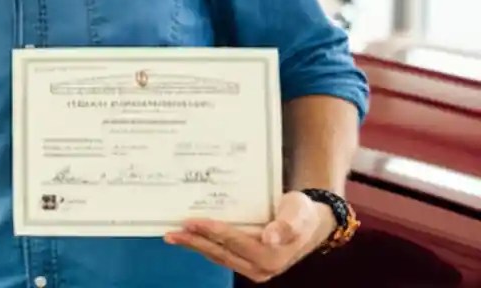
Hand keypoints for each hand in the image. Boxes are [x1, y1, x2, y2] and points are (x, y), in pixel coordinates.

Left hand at [164, 191, 334, 283]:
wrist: (311, 223)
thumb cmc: (303, 214)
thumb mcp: (299, 213)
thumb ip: (287, 225)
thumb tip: (271, 237)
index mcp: (271, 256)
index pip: (234, 241)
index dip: (211, 231)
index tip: (189, 221)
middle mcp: (261, 267)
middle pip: (221, 252)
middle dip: (194, 242)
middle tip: (170, 232)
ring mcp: (253, 268)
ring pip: (218, 256)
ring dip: (195, 246)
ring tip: (173, 235)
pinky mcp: (247, 264)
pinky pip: (221, 255)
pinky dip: (204, 246)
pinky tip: (190, 238)